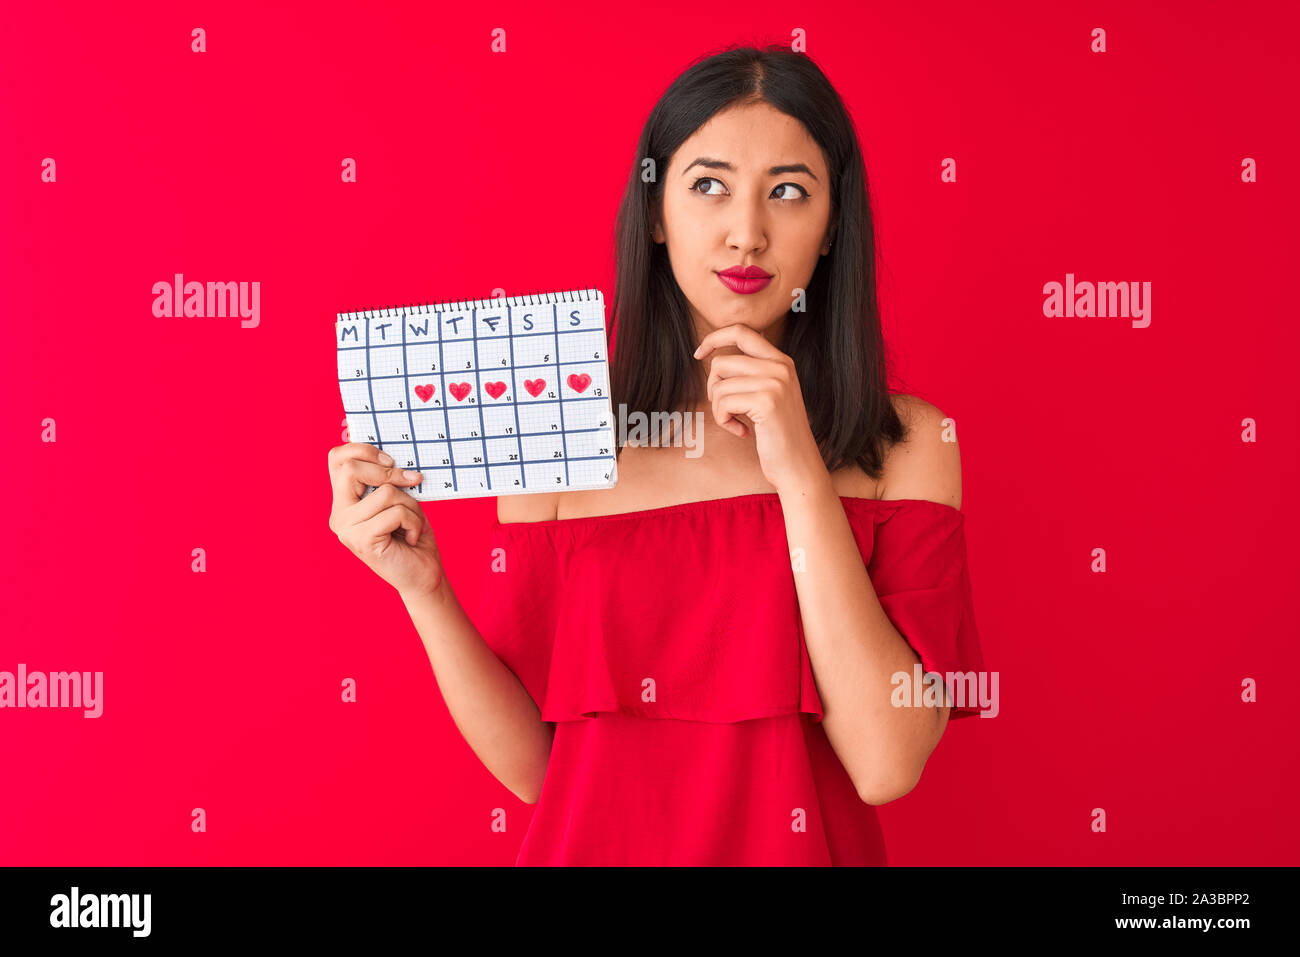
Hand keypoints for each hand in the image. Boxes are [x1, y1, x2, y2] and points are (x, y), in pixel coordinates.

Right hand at [327, 443, 443, 597]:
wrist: (423, 575)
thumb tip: (394, 458)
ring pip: (384, 492)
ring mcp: (347, 528)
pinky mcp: (361, 540)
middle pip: (351, 468)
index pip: (337, 458)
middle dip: (389, 472)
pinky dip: (413, 521)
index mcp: (344, 500)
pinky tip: (411, 538)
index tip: (391, 461)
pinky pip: (394, 512)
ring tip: (411, 524)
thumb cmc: (413, 535)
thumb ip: (388, 479)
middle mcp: (338, 514)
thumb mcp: (401, 499)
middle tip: (412, 482)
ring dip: (410, 505)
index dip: (362, 449)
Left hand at [694, 324, 828, 493]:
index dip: (714, 338)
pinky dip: (724, 421)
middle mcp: (780, 366)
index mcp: (781, 360)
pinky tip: (741, 431)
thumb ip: (752, 373)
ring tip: (738, 422)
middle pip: (721, 362)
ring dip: (720, 409)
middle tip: (727, 409)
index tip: (698, 354)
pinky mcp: (766, 401)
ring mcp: (775, 382)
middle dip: (714, 388)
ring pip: (719, 386)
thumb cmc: (777, 434)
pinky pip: (723, 404)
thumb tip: (716, 356)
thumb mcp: (769, 394)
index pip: (741, 331)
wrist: (798, 464)